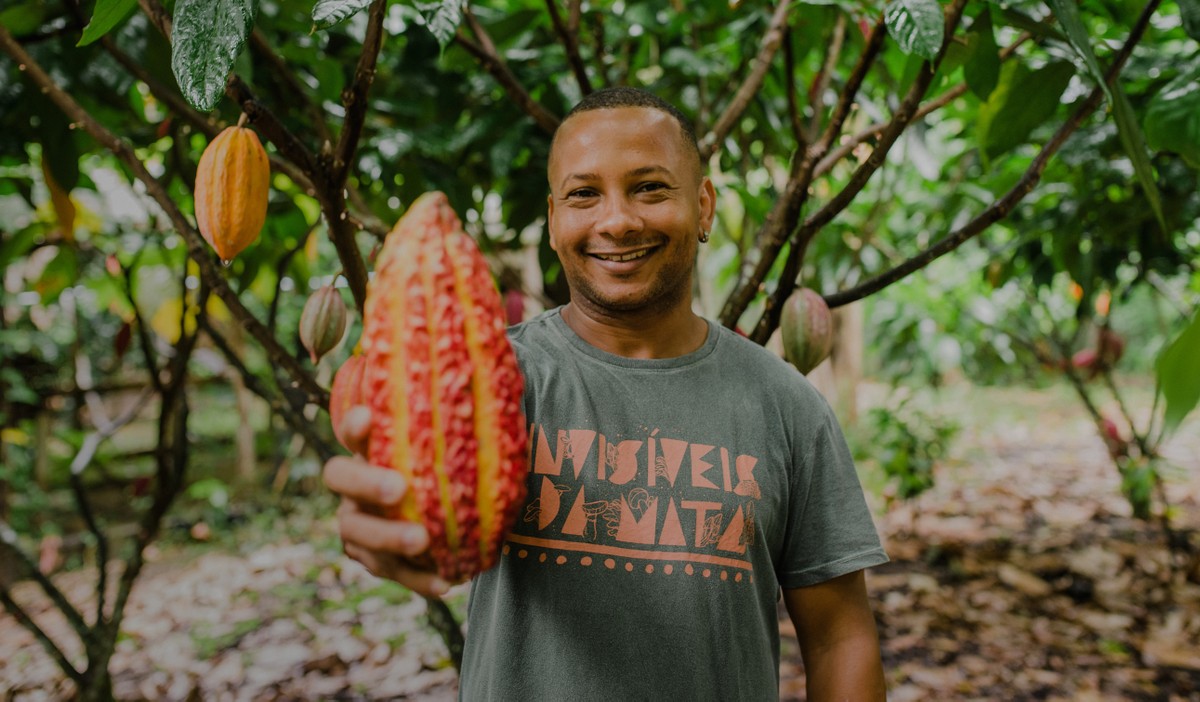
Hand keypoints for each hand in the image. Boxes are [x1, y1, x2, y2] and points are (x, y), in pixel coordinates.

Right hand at [322, 406, 450, 596]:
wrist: (444, 516)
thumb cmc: (450, 470)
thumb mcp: (456, 449)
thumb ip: (465, 433)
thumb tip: (508, 408)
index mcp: (372, 448)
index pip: (355, 429)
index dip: (354, 424)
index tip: (368, 417)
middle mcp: (354, 482)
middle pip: (339, 477)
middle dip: (365, 482)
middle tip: (399, 489)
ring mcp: (356, 520)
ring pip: (355, 530)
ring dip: (388, 536)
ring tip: (422, 542)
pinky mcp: (369, 556)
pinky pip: (388, 569)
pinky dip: (416, 578)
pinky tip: (445, 583)